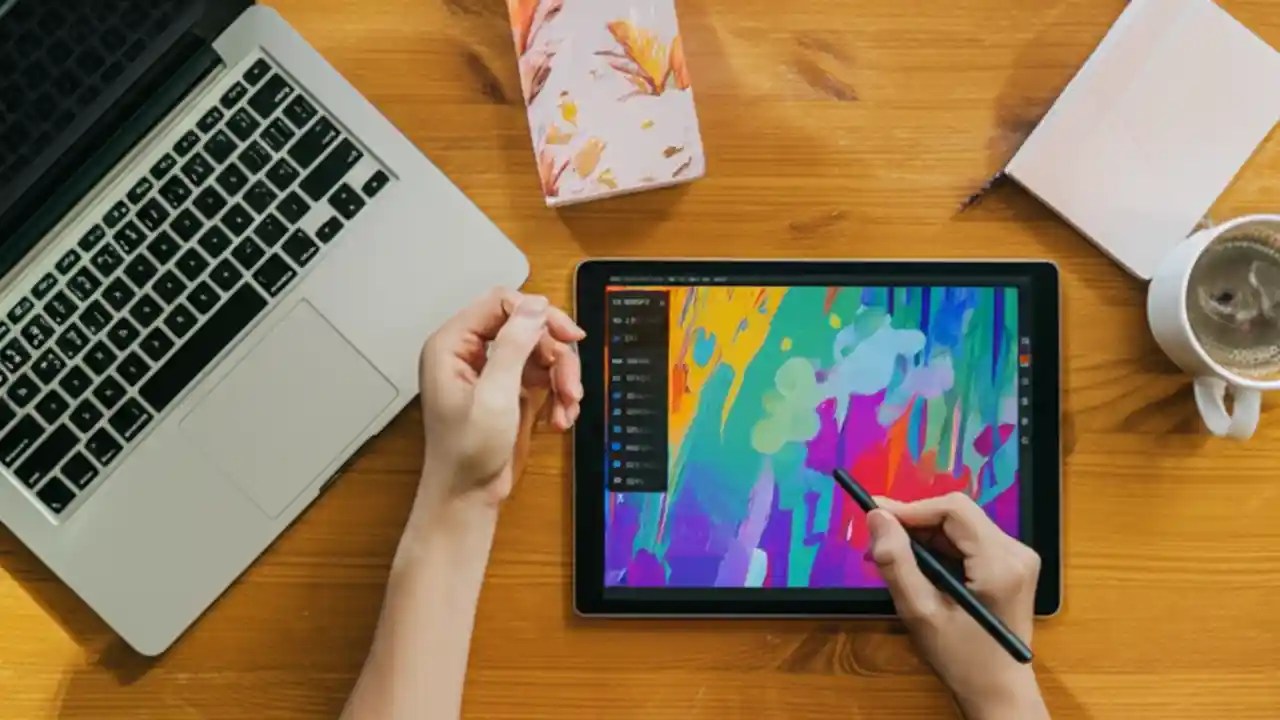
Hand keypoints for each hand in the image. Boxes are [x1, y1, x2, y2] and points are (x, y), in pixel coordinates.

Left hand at [417, 288, 583, 505]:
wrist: (467, 497)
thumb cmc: (467, 454)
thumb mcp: (493, 396)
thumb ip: (513, 346)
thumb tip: (535, 306)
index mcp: (452, 344)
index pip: (501, 304)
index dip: (538, 315)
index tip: (569, 336)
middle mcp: (469, 352)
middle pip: (527, 327)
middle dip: (555, 355)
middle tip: (571, 384)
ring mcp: (490, 370)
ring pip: (540, 352)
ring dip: (561, 378)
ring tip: (567, 407)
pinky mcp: (508, 389)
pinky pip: (543, 375)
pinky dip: (557, 394)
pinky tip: (560, 418)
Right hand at [868, 494, 1047, 719]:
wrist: (999, 688)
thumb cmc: (961, 657)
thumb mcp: (920, 612)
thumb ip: (897, 562)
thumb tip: (876, 517)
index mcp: (1000, 563)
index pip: (953, 511)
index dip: (911, 508)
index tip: (874, 514)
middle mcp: (1016, 552)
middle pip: (957, 515)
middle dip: (914, 522)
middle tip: (877, 538)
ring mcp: (1018, 557)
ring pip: (961, 525)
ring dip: (924, 534)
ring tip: (892, 553)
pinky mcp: (1013, 563)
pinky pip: (969, 539)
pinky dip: (939, 546)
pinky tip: (917, 563)